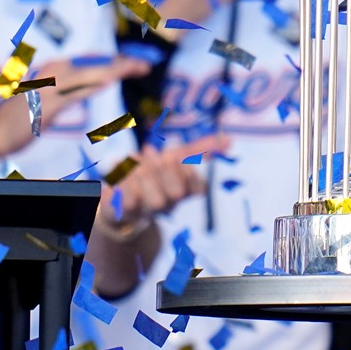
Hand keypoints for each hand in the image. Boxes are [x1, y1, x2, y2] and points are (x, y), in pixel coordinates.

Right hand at [0, 54, 150, 157]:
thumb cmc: (19, 119)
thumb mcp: (46, 98)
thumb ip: (68, 90)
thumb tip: (93, 85)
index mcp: (52, 68)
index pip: (90, 60)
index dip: (113, 60)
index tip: (132, 63)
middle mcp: (52, 72)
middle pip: (94, 64)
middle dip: (121, 63)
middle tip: (144, 65)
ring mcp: (50, 86)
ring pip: (90, 74)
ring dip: (116, 71)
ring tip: (138, 68)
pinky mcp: (49, 104)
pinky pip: (76, 92)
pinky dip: (94, 85)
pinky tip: (111, 81)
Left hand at [98, 133, 231, 233]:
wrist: (122, 200)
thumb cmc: (155, 175)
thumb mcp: (177, 158)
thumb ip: (201, 149)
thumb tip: (230, 139)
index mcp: (184, 190)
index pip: (198, 188)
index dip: (190, 174)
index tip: (179, 158)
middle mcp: (169, 203)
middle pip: (176, 193)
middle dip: (168, 171)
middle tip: (161, 157)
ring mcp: (147, 209)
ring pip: (154, 199)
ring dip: (146, 175)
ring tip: (138, 162)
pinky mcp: (126, 210)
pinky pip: (127, 199)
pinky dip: (124, 180)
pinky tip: (120, 167)